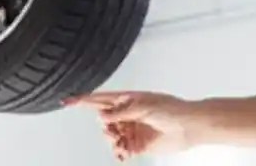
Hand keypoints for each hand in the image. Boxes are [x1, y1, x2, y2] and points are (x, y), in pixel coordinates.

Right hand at [66, 91, 199, 160]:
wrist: (189, 127)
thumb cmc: (172, 109)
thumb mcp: (145, 106)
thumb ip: (122, 112)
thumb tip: (102, 116)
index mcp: (127, 100)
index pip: (100, 99)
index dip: (83, 100)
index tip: (67, 101)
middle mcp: (127, 114)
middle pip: (103, 121)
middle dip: (105, 128)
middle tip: (114, 132)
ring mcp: (132, 130)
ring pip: (111, 138)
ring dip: (112, 142)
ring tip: (121, 145)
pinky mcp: (138, 144)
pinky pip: (121, 151)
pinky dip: (119, 154)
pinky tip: (123, 155)